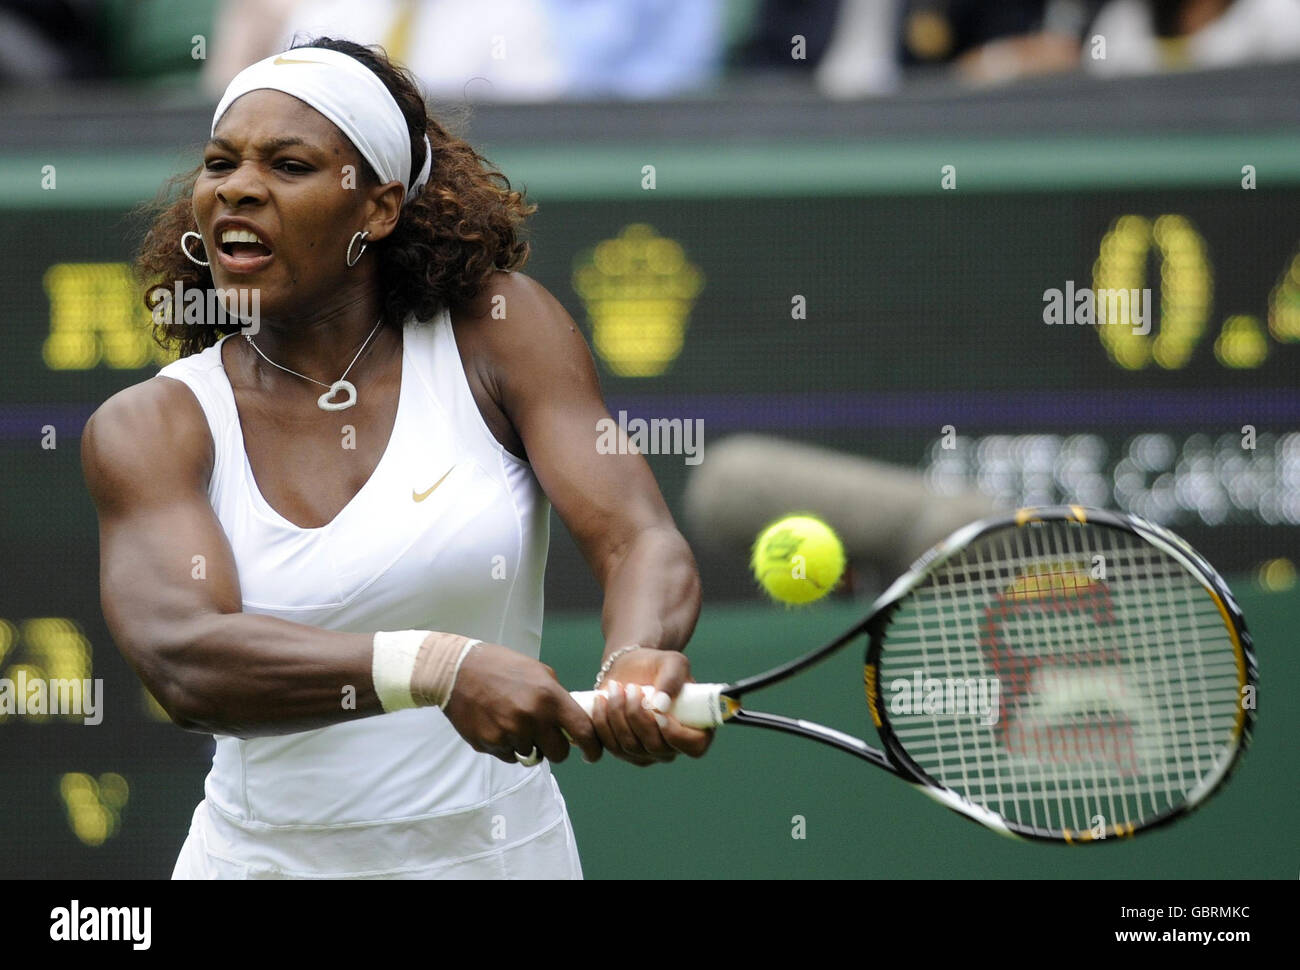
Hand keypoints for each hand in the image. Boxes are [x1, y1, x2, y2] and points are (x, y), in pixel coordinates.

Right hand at [441, 642, 601, 764]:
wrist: (458, 670)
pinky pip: (509, 756)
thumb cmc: (502, 667)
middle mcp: (532, 718)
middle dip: (556, 749)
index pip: (582, 731)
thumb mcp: (539, 672)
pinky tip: (497, 724)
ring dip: (528, 744)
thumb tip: (575, 722)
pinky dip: (508, 746)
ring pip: (531, 755)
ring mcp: (509, 733)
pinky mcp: (490, 743)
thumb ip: (559, 698)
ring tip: (513, 720)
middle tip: (547, 737)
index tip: (592, 754)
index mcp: (549, 698)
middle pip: (559, 754)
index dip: (592, 747)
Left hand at [590, 648, 713, 765]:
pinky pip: (610, 745)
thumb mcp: (672, 662)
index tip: (660, 712)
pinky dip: (603, 722)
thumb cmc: (658, 666)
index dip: (677, 735)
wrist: (632, 668)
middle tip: (632, 688)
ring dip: (618, 715)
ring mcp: (646, 753)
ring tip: (616, 688)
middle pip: (655, 747)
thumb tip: (661, 704)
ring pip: (629, 746)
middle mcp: (672, 747)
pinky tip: (602, 699)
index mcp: (695, 729)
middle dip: (638, 716)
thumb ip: (673, 678)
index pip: (694, 747)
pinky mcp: (622, 751)